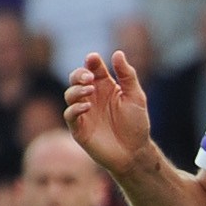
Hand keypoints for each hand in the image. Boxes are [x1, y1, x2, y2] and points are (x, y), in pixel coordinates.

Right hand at [63, 50, 154, 176]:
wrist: (134, 152)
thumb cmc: (136, 124)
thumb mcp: (136, 96)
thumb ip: (127, 75)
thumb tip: (117, 53)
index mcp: (105, 86)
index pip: (93, 68)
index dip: (91, 62)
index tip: (93, 59)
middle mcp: (92, 97)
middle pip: (76, 79)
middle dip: (79, 74)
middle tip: (89, 78)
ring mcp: (84, 112)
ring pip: (69, 94)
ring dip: (77, 90)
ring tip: (89, 91)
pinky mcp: (79, 129)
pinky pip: (69, 115)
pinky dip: (74, 109)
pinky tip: (86, 107)